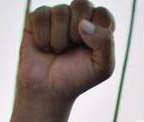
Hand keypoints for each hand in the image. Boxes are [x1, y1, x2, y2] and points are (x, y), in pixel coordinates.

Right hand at [10, 0, 113, 121]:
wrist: (48, 90)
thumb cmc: (77, 78)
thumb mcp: (103, 68)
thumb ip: (106, 43)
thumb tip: (83, 24)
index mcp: (98, 25)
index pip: (103, 14)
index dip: (96, 33)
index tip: (89, 50)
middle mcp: (79, 16)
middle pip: (82, 4)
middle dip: (76, 33)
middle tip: (72, 49)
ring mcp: (58, 15)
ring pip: (60, 11)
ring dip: (59, 40)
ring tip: (57, 51)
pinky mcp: (37, 18)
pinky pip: (42, 15)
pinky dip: (43, 37)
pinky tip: (43, 47)